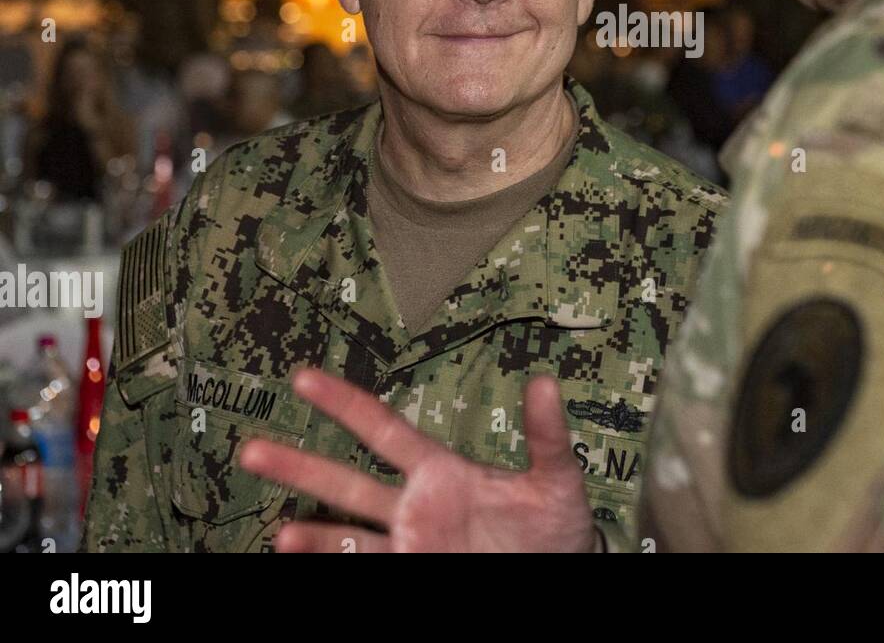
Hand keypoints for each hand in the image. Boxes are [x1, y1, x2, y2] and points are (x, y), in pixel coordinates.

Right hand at [239, 367, 597, 552]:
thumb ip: (546, 434)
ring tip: (280, 533)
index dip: (344, 403)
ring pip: (345, 535)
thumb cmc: (555, 525)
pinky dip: (331, 563)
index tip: (304, 378)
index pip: (383, 429)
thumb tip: (547, 384)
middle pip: (346, 482)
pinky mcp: (412, 574)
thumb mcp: (556, 477)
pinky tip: (300, 555)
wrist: (561, 571)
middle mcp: (415, 506)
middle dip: (299, 466)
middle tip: (252, 449)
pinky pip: (362, 570)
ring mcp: (409, 544)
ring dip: (311, 533)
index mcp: (441, 471)